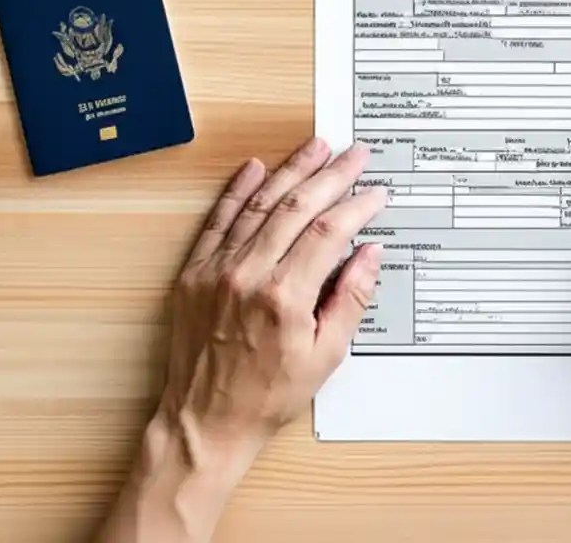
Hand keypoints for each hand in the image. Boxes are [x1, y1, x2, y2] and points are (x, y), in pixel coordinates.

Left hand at [99, 137, 386, 542]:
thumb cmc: (267, 396)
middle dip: (330, 176)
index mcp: (285, 297)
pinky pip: (218, 221)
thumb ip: (350, 299)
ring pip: (258, 205)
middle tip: (353, 154)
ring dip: (290, 172)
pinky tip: (255, 168)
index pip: (330, 232)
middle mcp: (248, 275)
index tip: (375, 192)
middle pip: (297, 208)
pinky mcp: (194, 273)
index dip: (357, 206)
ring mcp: (217, 270)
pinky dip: (236, 191)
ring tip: (315, 148)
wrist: (205, 421)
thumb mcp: (326, 356)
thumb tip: (370, 253)